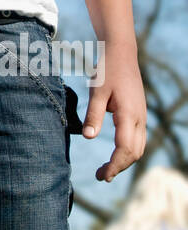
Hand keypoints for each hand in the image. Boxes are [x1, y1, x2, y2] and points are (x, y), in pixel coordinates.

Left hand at [82, 41, 146, 181]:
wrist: (121, 53)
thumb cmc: (107, 70)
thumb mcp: (97, 91)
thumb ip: (93, 115)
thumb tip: (88, 138)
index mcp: (129, 114)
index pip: (125, 149)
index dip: (114, 165)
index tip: (102, 176)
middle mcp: (140, 118)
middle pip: (135, 153)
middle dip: (119, 167)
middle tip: (100, 176)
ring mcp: (142, 116)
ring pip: (139, 148)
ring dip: (125, 161)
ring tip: (107, 170)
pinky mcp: (139, 114)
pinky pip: (138, 139)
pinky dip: (128, 151)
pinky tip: (115, 154)